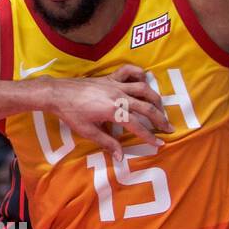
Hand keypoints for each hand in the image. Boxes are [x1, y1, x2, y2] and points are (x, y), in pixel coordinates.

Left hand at [47, 64, 172, 159]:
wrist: (58, 93)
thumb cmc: (71, 114)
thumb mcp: (88, 132)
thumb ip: (107, 143)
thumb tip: (120, 157)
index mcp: (113, 111)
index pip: (137, 126)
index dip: (149, 136)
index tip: (159, 144)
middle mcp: (118, 96)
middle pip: (146, 107)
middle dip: (159, 119)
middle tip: (169, 128)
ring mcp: (116, 85)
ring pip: (143, 88)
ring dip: (155, 98)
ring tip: (161, 108)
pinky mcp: (110, 77)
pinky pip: (129, 71)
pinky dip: (139, 73)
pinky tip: (144, 80)